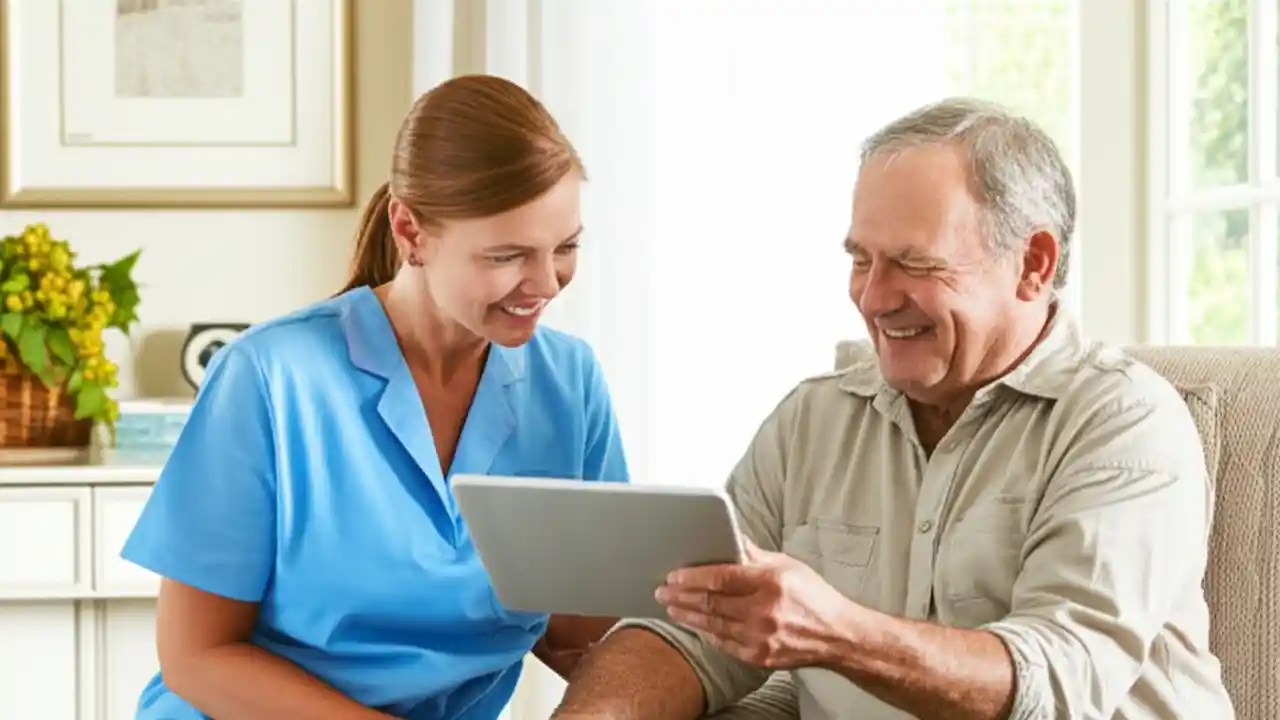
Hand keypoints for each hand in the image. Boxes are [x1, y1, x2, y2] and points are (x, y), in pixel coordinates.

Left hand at [654, 536, 856, 669]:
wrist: (837, 636)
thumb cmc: (813, 596)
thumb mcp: (788, 566)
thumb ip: (755, 554)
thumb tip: (729, 535)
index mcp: (771, 582)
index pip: (721, 578)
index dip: (692, 577)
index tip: (673, 575)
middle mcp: (765, 611)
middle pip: (711, 603)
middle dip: (681, 596)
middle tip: (662, 591)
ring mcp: (762, 637)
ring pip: (713, 625)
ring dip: (688, 616)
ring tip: (671, 607)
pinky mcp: (760, 657)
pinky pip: (724, 644)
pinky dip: (707, 633)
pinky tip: (695, 624)